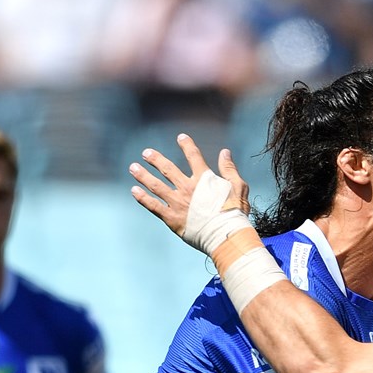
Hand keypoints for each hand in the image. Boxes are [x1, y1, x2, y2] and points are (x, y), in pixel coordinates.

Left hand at [129, 134, 250, 253]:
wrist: (226, 235)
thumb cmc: (235, 214)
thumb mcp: (239, 188)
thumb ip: (230, 169)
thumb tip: (224, 152)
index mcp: (204, 180)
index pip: (194, 157)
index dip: (187, 145)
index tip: (181, 137)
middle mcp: (188, 188)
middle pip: (168, 169)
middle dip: (156, 159)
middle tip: (146, 153)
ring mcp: (178, 203)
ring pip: (156, 185)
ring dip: (143, 175)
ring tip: (133, 167)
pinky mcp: (172, 218)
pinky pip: (153, 205)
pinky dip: (142, 198)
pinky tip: (134, 191)